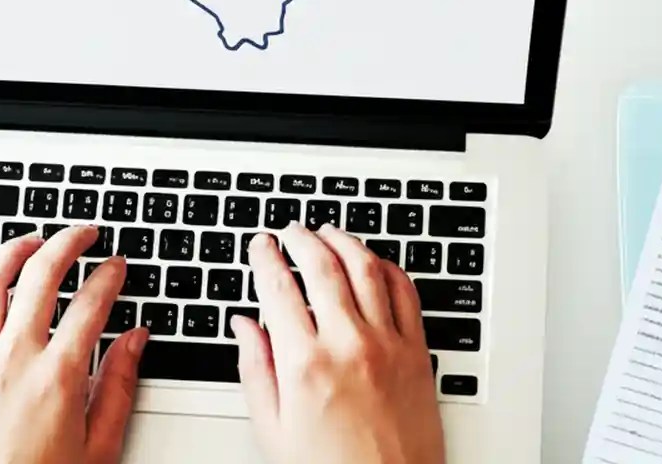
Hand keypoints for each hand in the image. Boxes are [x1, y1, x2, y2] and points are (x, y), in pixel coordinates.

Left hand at [0, 227, 147, 463]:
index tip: (116, 266)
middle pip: (41, 276)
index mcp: (59, 376)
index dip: (109, 276)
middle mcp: (14, 360)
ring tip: (33, 241)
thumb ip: (120, 385)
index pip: (91, 303)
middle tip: (84, 234)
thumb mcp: (99, 445)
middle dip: (69, 243)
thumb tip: (136, 341)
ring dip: (14, 252)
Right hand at [234, 224, 443, 463]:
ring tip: (328, 232)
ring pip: (366, 268)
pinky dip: (388, 267)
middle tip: (290, 230)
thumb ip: (255, 370)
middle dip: (301, 239)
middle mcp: (348, 346)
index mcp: (304, 365)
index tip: (260, 244)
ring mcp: (387, 345)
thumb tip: (244, 326)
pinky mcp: (417, 352)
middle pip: (322, 266)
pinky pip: (405, 292)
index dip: (265, 257)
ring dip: (344, 241)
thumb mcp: (273, 431)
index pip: (278, 288)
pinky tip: (374, 262)